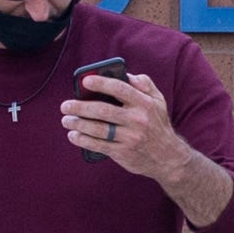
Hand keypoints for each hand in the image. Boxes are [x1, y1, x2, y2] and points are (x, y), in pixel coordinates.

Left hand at [65, 68, 181, 180]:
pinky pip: (98, 145)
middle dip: (80, 107)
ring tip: (66, 120)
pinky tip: (73, 135)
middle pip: (103, 111)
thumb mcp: (159, 101)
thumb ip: (144, 84)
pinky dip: (83, 140)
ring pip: (98, 129)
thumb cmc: (158, 125)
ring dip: (78, 124)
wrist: (168, 158)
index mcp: (144, 104)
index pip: (120, 89)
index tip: (85, 81)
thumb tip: (126, 74)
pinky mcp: (123, 153)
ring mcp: (130, 138)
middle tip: (65, 105)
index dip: (101, 83)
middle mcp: (137, 120)